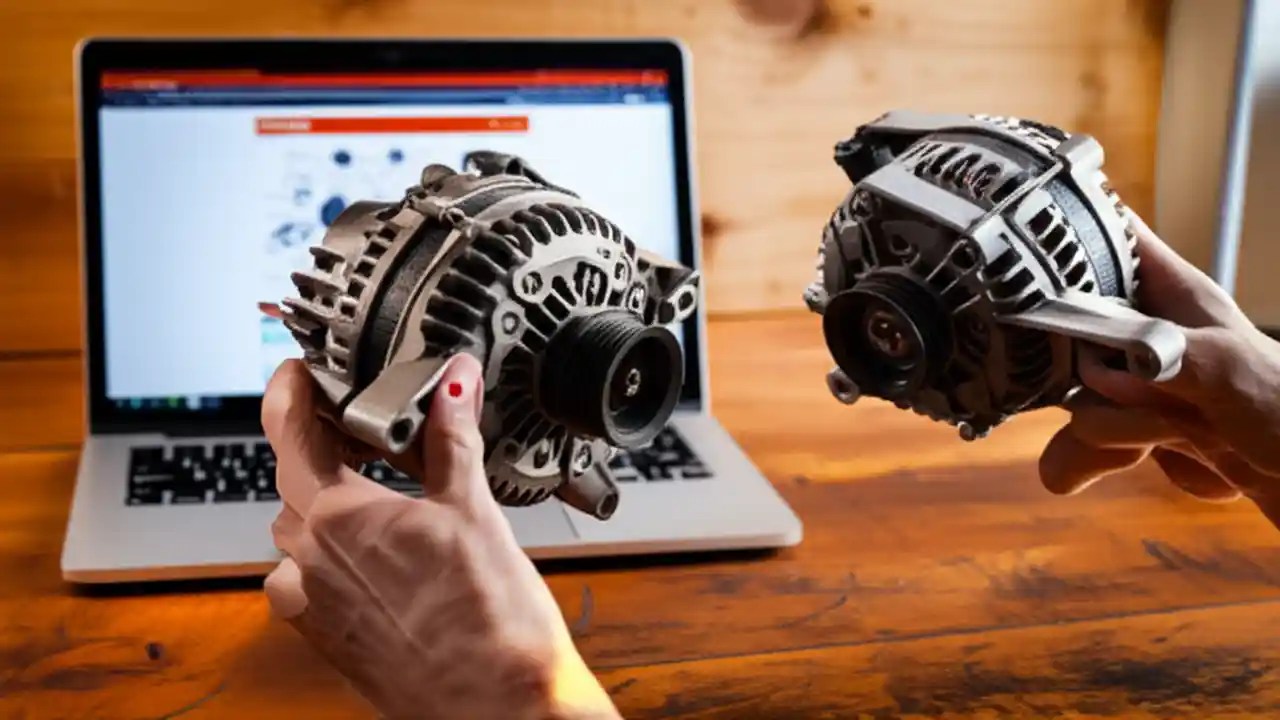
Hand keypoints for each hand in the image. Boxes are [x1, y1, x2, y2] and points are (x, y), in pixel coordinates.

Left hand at [260, 356, 619, 719]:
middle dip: (323, 450)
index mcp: (335, 517)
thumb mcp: (473, 508)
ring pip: (299, 533)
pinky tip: (385, 558)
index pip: (285, 431)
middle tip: (364, 432)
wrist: (499, 706)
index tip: (297, 370)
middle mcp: (306, 561)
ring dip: (329, 505)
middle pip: (294, 481)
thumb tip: (455, 381)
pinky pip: (309, 578)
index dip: (288, 390)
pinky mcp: (326, 637)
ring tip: (383, 496)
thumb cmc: (489, 621)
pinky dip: (334, 555)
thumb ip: (453, 435)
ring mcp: (311, 603)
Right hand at [1039, 213, 1279, 525]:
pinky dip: (1094, 457)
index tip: (1023, 232)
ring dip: (1113, 425)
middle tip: (1127, 386)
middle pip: (1063, 323)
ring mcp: (1126, 377)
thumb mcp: (1227, 368)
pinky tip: (1135, 459)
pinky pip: (1078, 438)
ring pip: (1069, 391)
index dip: (1067, 224)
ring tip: (1170, 430)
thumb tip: (1101, 369)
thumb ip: (1162, 357)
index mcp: (1170, 290)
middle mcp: (1138, 328)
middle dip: (1083, 366)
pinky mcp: (1119, 423)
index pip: (1110, 233)